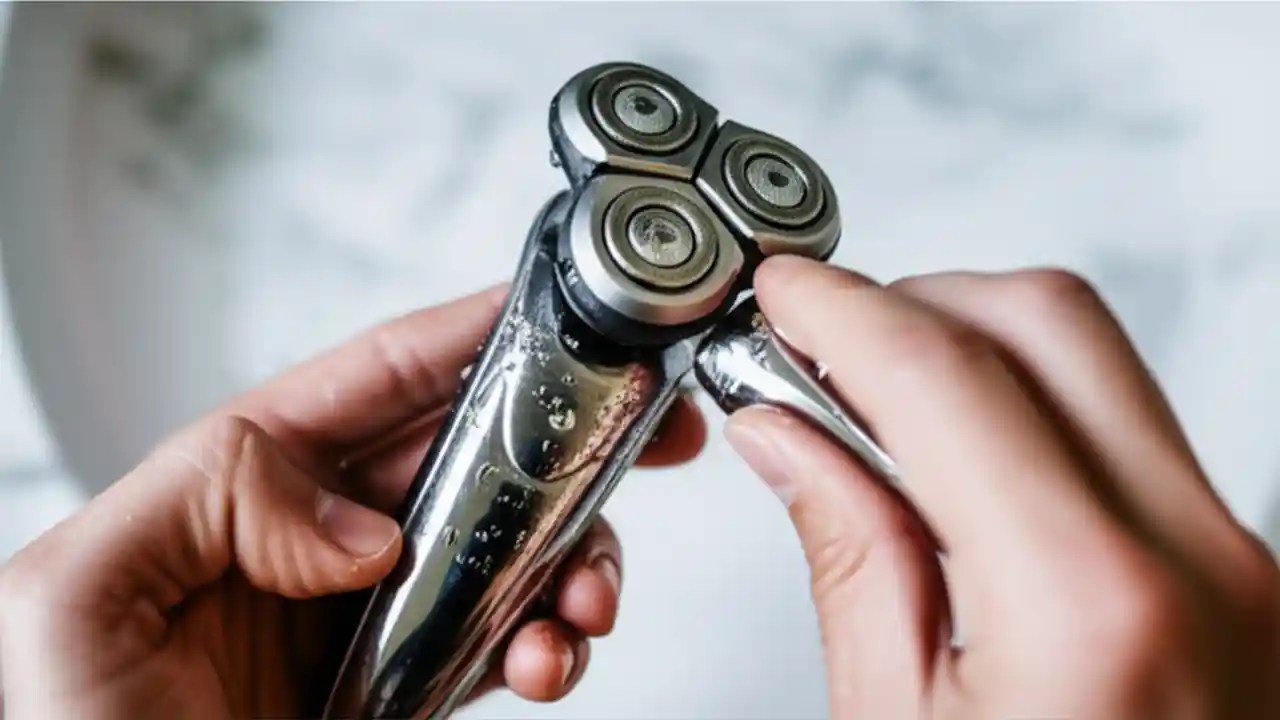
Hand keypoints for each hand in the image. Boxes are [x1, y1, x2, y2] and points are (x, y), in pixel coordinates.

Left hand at [0, 285, 705, 718]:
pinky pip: (503, 639)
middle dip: (569, 447)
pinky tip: (544, 657)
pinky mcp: (405, 682)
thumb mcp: (81, 592)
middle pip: (479, 453)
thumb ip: (209, 501)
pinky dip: (550, 643)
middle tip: (638, 444)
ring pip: (513, 546)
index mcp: (254, 476)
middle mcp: (326, 531)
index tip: (568, 314)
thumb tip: (364, 527)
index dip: (483, 330)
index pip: (386, 375)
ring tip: (582, 598)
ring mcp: (374, 606)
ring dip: (573, 558)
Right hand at [727, 257, 1278, 718]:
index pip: (943, 371)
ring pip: (1096, 364)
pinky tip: (949, 457)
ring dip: (970, 348)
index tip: (781, 293)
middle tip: (818, 342)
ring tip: (869, 402)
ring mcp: (1243, 563)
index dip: (839, 308)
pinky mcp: (1246, 575)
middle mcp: (1200, 561)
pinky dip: (1024, 409)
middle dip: (914, 298)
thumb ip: (848, 550)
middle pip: (1046, 322)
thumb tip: (786, 433)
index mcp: (1093, 605)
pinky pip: (1126, 434)